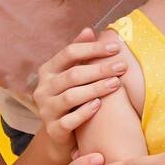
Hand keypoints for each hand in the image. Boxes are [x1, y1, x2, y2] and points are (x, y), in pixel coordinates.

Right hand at [31, 26, 126, 156]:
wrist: (61, 133)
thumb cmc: (72, 96)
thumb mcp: (73, 73)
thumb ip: (80, 53)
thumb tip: (89, 30)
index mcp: (47, 70)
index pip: (69, 53)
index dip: (92, 48)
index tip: (116, 48)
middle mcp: (43, 89)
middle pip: (73, 75)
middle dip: (99, 69)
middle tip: (122, 67)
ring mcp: (46, 110)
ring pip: (71, 96)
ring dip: (96, 88)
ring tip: (116, 84)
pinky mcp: (53, 130)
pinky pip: (69, 121)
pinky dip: (84, 112)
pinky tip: (99, 105)